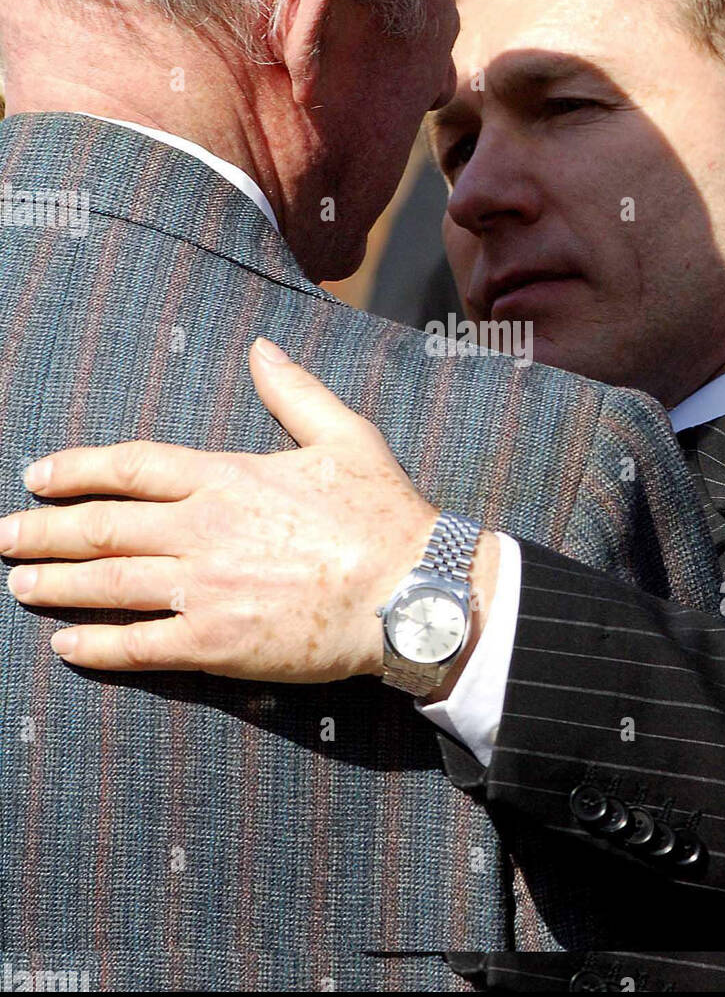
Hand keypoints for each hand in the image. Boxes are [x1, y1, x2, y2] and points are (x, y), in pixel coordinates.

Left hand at [0, 338, 494, 688]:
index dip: (78, 469)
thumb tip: (261, 349)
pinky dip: (97, 647)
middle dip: (44, 531)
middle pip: (103, 526)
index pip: (132, 467)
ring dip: (56, 584)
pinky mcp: (217, 644)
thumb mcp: (345, 436)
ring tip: (18, 584)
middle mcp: (203, 530)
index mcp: (227, 477)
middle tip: (3, 536)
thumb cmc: (383, 513)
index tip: (39, 475)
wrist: (411, 592)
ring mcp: (204, 589)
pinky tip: (67, 646)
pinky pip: (139, 646)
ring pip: (108, 583)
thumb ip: (294, 392)